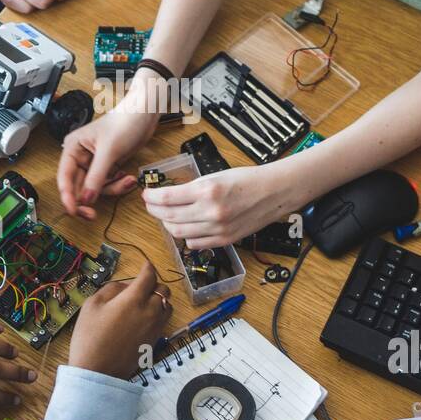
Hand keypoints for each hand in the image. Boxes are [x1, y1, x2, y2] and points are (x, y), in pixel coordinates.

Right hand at [57, 90, 160, 218]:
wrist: (144, 114)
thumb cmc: (124, 122)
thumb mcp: (109, 152)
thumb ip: (96, 177)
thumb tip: (85, 199)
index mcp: (73, 148)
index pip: (64, 178)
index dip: (67, 197)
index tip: (74, 210)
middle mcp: (80, 157)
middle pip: (77, 188)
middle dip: (89, 199)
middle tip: (92, 215)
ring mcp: (95, 164)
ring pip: (95, 189)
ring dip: (111, 189)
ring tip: (126, 180)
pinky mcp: (108, 167)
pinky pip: (108, 185)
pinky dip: (118, 185)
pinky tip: (128, 177)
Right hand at [68, 263, 171, 378]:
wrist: (97, 371)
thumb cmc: (90, 337)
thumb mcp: (92, 305)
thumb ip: (111, 289)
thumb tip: (124, 286)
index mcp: (134, 299)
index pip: (149, 276)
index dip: (147, 267)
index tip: (145, 265)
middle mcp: (150, 311)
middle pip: (163, 289)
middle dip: (154, 283)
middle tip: (140, 285)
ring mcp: (155, 327)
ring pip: (168, 305)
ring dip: (159, 299)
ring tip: (144, 301)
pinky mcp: (156, 339)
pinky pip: (164, 319)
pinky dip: (160, 312)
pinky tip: (145, 316)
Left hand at [141, 164, 293, 249]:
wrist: (273, 192)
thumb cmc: (247, 180)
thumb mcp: (216, 176)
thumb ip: (193, 188)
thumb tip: (171, 196)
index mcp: (207, 191)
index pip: (167, 198)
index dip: (152, 197)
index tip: (147, 195)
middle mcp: (211, 212)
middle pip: (169, 217)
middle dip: (154, 211)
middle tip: (151, 205)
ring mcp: (218, 229)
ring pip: (179, 233)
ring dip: (167, 225)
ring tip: (165, 217)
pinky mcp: (224, 240)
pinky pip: (195, 243)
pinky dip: (185, 237)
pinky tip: (185, 228)